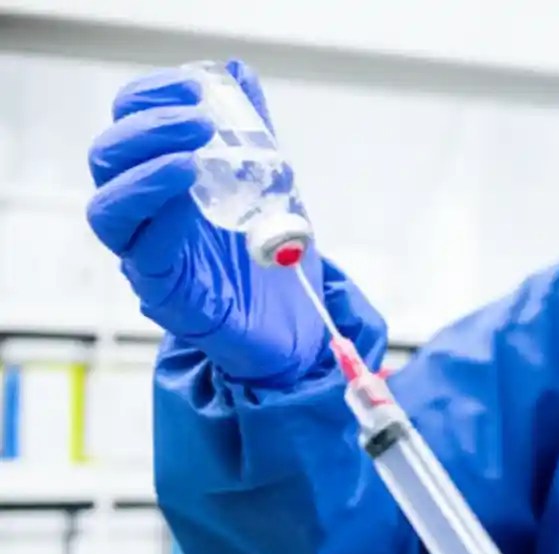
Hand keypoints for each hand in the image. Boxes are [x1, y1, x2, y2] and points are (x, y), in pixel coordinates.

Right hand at [86, 59, 325, 386]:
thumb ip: (253, 132)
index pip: (129, 127)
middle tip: (197, 119)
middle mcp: (145, 217)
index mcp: (163, 183)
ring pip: (108, 210)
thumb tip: (237, 74)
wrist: (300, 325)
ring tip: (189, 156)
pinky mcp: (167, 295)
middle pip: (107, 161)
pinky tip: (191, 199)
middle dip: (146, 129)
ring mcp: (149, 256)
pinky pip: (144, 256)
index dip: (149, 99)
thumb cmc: (273, 257)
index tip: (192, 87)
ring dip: (145, 173)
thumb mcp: (271, 182)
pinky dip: (163, 221)